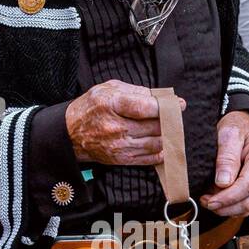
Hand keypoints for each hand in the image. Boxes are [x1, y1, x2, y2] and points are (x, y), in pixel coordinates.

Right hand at [65, 80, 184, 166]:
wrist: (70, 133)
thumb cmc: (90, 108)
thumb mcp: (107, 89)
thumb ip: (134, 91)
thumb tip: (158, 97)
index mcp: (111, 104)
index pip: (145, 107)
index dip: (166, 106)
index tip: (178, 104)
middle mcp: (115, 127)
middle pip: (155, 126)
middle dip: (170, 121)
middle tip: (175, 116)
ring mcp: (119, 146)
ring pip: (156, 142)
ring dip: (167, 136)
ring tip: (169, 128)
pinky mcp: (121, 159)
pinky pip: (150, 158)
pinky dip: (160, 151)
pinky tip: (160, 143)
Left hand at [201, 111, 248, 216]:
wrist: (243, 124)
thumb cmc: (237, 127)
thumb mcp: (229, 134)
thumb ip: (227, 157)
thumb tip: (223, 182)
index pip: (248, 184)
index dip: (229, 197)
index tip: (211, 201)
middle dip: (226, 206)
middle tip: (205, 202)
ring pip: (248, 205)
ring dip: (227, 209)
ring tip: (208, 201)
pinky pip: (245, 203)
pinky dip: (230, 206)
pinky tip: (216, 199)